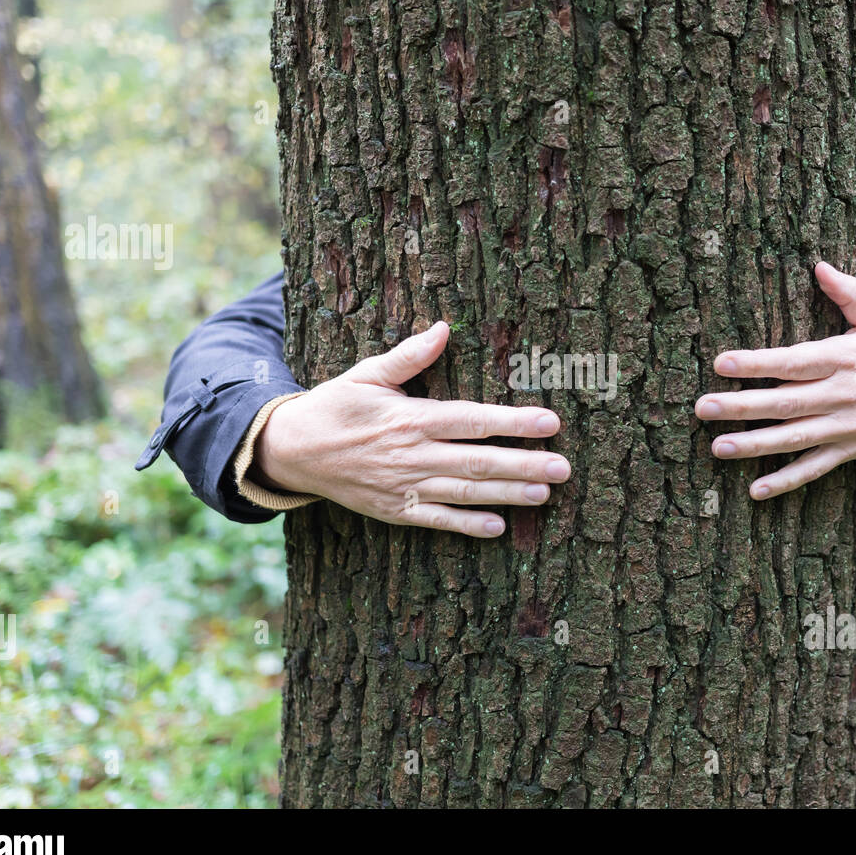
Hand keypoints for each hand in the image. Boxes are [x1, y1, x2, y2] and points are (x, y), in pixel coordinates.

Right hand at [251, 321, 570, 537]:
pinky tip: (498, 526)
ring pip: (465, 493)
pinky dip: (467, 525)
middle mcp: (412, 454)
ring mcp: (404, 486)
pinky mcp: (395, 511)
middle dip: (524, 464)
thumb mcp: (367, 374)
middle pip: (478, 461)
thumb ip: (409, 357)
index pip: (472, 420)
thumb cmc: (335, 406)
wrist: (291, 451)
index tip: (551, 422)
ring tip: (545, 494)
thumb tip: (443, 328)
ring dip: (507, 494)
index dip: (513, 422)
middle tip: (565, 467)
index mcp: (411, 418)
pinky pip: (437, 521)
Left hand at [695, 261, 855, 499]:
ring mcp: (847, 427)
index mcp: (846, 359)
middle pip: (786, 402)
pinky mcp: (850, 451)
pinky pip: (814, 468)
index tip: (722, 362)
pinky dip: (786, 481)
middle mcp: (844, 395)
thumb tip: (819, 265)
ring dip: (754, 445)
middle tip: (702, 407)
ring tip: (717, 447)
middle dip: (742, 406)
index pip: (794, 362)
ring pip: (795, 438)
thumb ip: (849, 294)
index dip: (758, 363)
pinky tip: (755, 490)